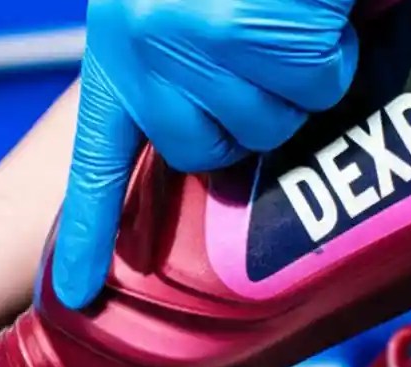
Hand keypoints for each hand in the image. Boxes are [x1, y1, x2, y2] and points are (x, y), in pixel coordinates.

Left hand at [52, 0, 359, 308]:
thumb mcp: (180, 2)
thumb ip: (184, 68)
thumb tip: (219, 146)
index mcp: (118, 42)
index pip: (98, 161)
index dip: (91, 232)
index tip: (78, 294)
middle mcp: (139, 43)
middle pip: (206, 155)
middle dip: (251, 114)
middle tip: (265, 48)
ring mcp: (184, 39)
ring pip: (268, 125)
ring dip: (301, 78)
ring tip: (292, 17)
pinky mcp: (238, 29)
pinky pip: (312, 85)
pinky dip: (333, 50)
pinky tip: (317, 10)